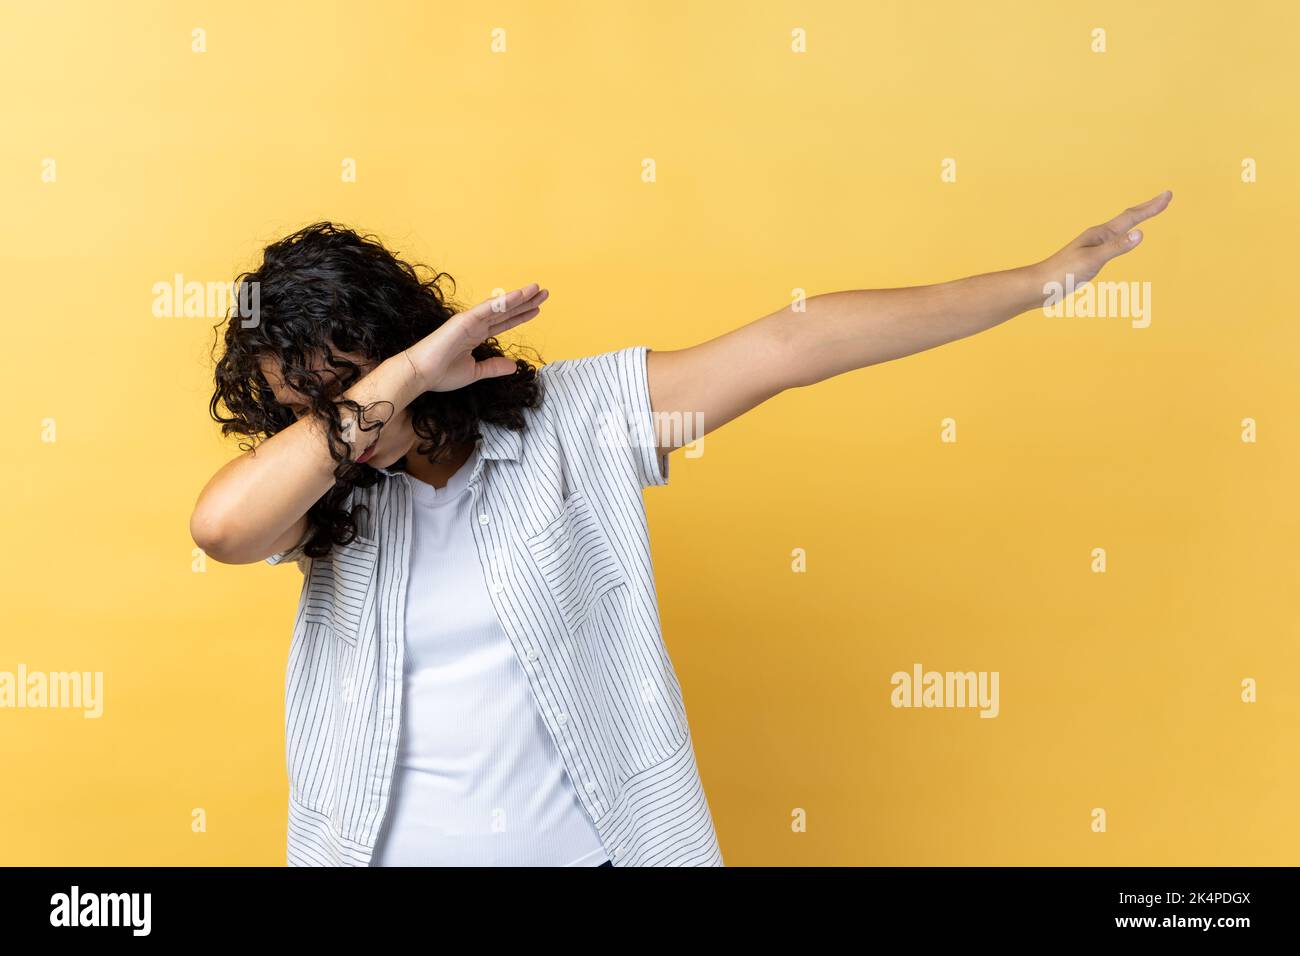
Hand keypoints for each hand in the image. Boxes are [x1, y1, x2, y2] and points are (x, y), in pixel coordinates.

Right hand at [403, 283, 548, 392]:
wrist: (420, 374)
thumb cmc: (441, 374)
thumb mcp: (475, 372)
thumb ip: (494, 367)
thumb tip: (514, 366)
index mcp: (476, 336)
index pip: (503, 323)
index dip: (520, 315)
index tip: (536, 309)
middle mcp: (475, 325)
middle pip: (506, 311)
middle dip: (525, 302)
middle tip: (544, 293)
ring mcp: (470, 321)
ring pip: (500, 306)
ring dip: (519, 297)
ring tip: (537, 289)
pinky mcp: (465, 321)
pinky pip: (488, 309)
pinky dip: (504, 301)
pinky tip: (519, 295)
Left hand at [1042, 190, 1172, 286]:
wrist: (1038, 287)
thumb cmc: (1061, 273)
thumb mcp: (1092, 260)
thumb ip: (1116, 247)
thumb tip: (1140, 232)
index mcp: (1099, 234)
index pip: (1131, 217)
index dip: (1151, 207)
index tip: (1168, 195)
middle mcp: (1097, 237)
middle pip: (1127, 219)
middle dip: (1147, 209)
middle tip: (1165, 199)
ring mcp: (1093, 248)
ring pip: (1120, 230)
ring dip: (1136, 220)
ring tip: (1147, 213)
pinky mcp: (1089, 260)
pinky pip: (1113, 244)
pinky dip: (1124, 238)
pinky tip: (1121, 241)